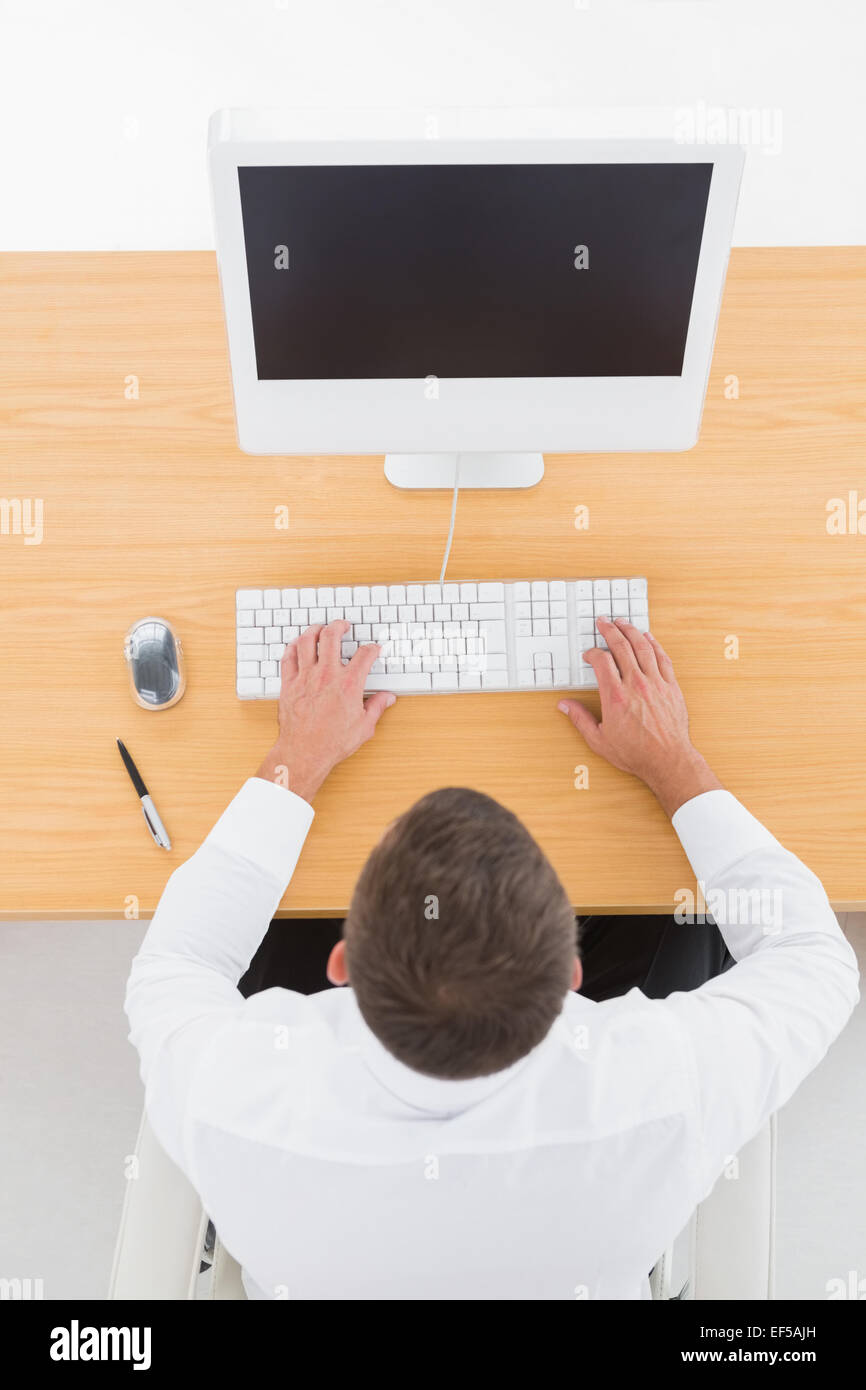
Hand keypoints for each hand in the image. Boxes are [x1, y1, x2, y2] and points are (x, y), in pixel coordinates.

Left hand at [256, 620, 395, 803]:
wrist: (304, 753)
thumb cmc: (332, 742)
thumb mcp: (364, 727)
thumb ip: (377, 707)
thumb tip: (387, 698)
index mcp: (348, 684)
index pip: (364, 655)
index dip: (372, 648)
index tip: (373, 649)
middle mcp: (326, 675)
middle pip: (331, 636)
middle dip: (339, 625)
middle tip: (343, 625)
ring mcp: (305, 678)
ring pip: (307, 641)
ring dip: (315, 630)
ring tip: (320, 629)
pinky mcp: (289, 684)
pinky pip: (288, 657)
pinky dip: (293, 647)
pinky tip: (297, 644)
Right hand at [557, 617, 721, 816]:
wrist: (668, 760)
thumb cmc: (636, 753)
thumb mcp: (600, 740)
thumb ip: (580, 720)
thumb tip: (565, 707)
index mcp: (615, 696)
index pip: (602, 661)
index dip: (593, 653)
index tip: (590, 654)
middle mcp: (635, 685)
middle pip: (621, 647)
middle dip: (610, 631)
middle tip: (603, 622)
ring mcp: (655, 683)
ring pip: (642, 647)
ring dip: (631, 631)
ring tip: (623, 623)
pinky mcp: (671, 686)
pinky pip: (662, 658)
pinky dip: (654, 644)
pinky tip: (647, 638)